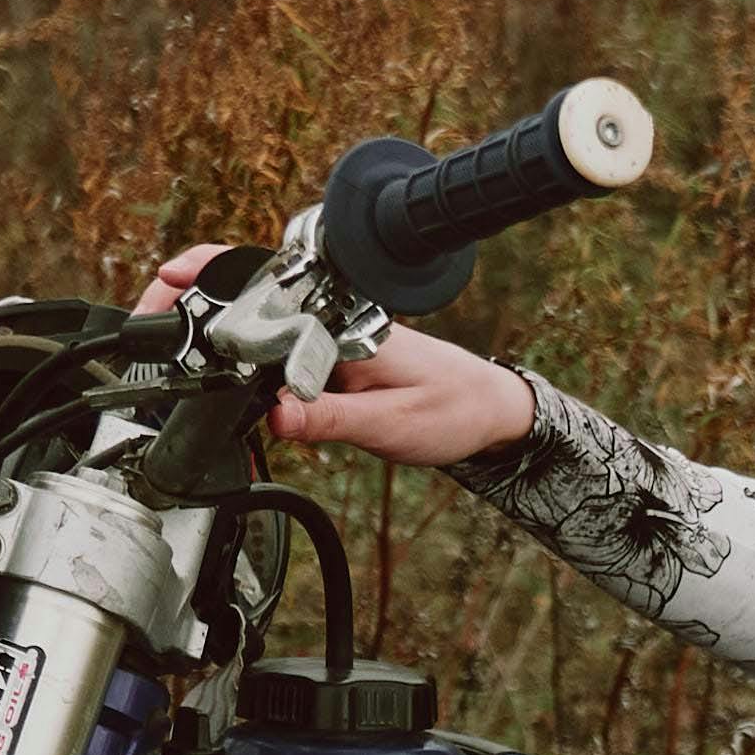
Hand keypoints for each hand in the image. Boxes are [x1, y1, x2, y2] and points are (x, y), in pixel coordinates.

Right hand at [131, 246, 538, 468]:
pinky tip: (209, 373)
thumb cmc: (454, 410)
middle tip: (146, 318)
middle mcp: (331, 320)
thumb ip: (330, 421)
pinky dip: (234, 357)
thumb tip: (273, 417)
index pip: (266, 284)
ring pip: (254, 322)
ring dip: (207, 326)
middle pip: (247, 293)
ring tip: (161, 342)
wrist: (492, 413)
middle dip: (191, 298)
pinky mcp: (328, 361)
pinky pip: (271, 350)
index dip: (210, 276)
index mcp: (344, 320)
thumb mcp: (392, 424)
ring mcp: (326, 338)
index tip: (169, 282)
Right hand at [266, 323, 538, 466]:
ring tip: (347, 416)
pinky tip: (346, 411)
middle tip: (325, 425)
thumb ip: (327, 419)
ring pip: (296, 369)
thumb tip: (273, 415)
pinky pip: (317, 374)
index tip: (267, 420)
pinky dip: (318, 399)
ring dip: (299, 399)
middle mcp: (346, 328)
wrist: (493, 409)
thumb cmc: (453, 413)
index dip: (260, 389)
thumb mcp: (386, 424)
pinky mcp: (354, 356)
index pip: (277, 351)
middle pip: (280, 357)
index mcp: (350, 334)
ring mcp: (349, 340)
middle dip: (281, 397)